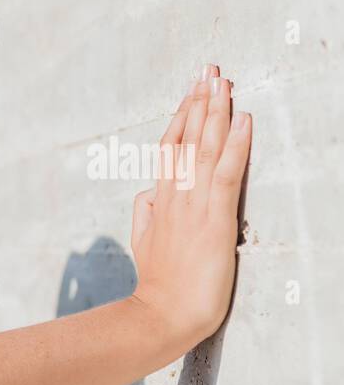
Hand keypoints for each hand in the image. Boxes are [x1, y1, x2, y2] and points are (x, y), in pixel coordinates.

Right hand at [130, 63, 251, 347]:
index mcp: (159, 202)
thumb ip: (145, 214)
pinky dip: (234, 145)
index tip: (190, 90)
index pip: (170, 150)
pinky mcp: (214, 220)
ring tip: (222, 81)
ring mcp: (193, 206)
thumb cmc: (159, 286)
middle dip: (198, 102)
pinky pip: (225, 174)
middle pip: (185, 140)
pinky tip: (241, 119)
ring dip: (215, 112)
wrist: (163, 315)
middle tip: (208, 69)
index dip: (180, 118)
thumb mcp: (144, 244)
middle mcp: (175, 197)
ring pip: (204, 149)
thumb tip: (146, 193)